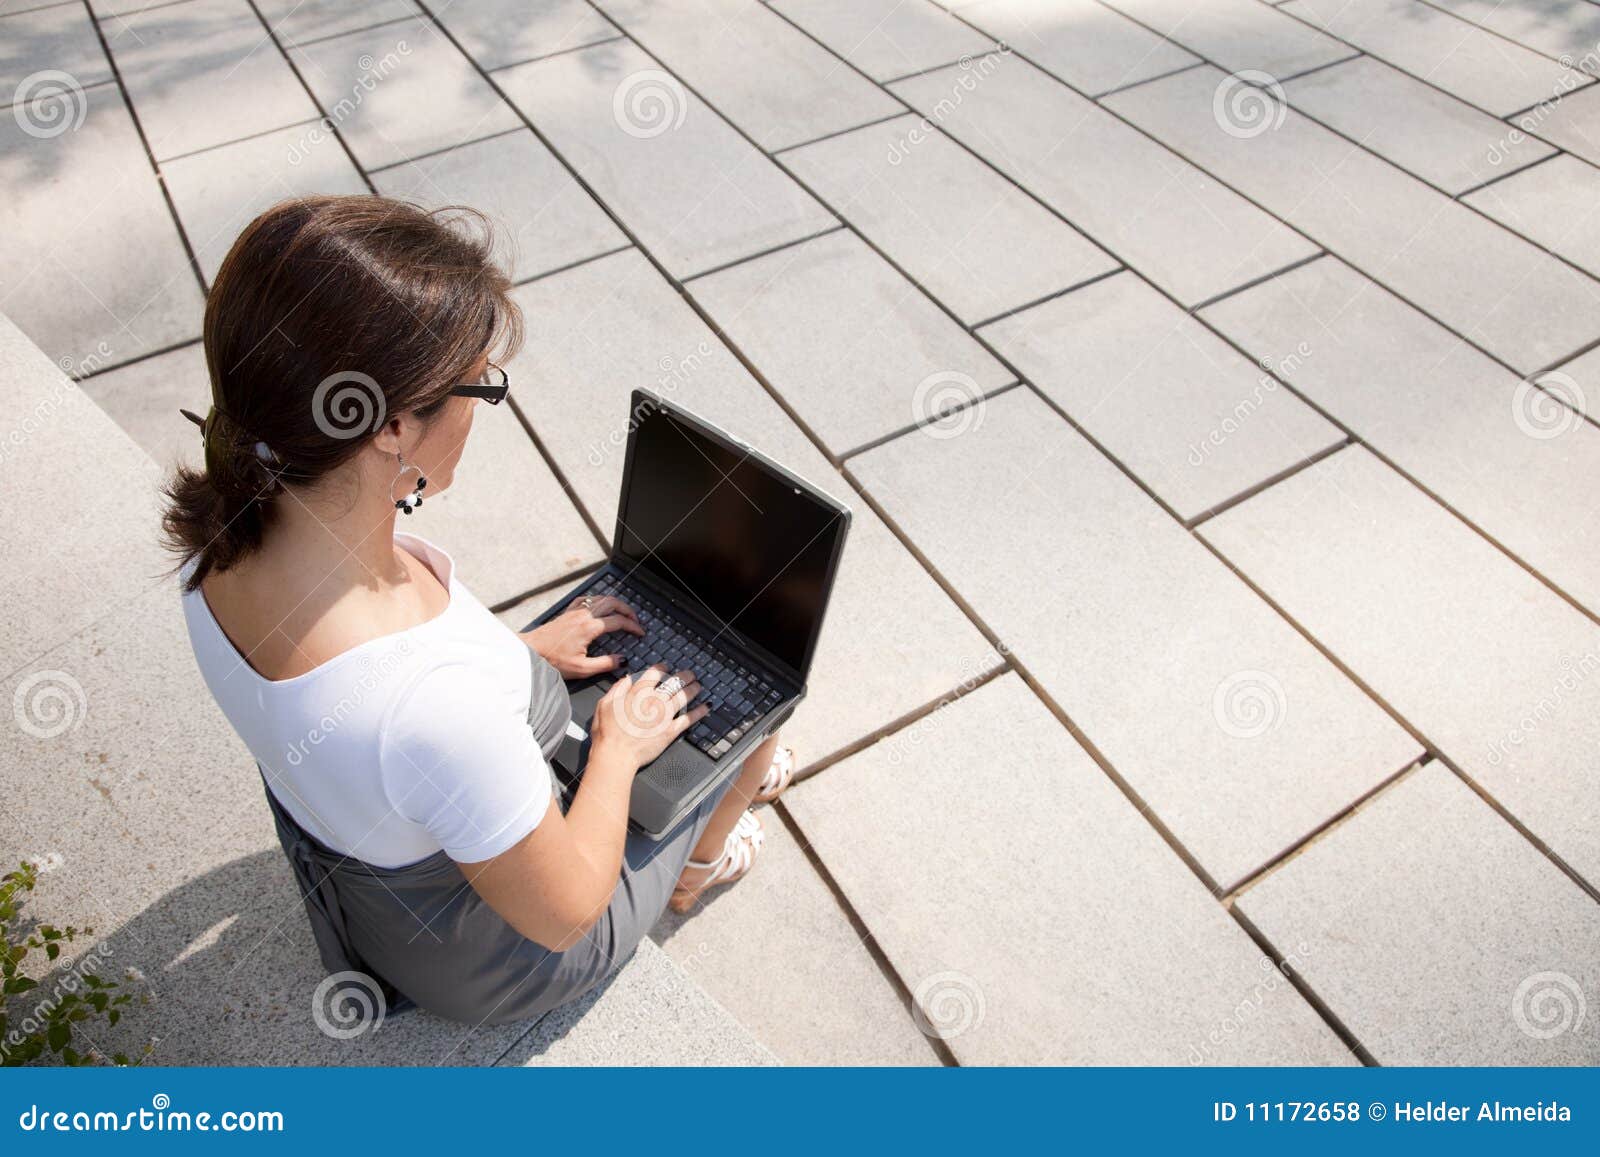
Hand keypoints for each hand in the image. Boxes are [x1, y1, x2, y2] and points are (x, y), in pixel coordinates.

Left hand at [522, 595, 643, 678]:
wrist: (530, 652)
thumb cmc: (552, 660)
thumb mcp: (581, 669)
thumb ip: (605, 664)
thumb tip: (622, 660)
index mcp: (589, 628)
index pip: (618, 621)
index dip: (633, 626)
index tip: (640, 632)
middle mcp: (584, 615)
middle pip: (613, 603)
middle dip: (628, 610)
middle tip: (635, 620)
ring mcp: (575, 611)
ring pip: (601, 598)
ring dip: (615, 603)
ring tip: (622, 613)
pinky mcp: (567, 612)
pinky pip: (587, 599)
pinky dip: (598, 600)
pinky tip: (599, 606)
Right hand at [590, 666, 706, 768]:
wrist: (616, 754)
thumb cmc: (607, 732)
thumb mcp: (605, 704)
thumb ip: (618, 689)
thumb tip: (627, 678)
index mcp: (638, 693)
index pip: (654, 674)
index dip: (662, 668)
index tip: (666, 667)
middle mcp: (654, 701)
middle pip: (674, 682)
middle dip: (684, 676)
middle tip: (690, 673)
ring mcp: (664, 715)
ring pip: (684, 697)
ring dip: (693, 689)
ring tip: (698, 685)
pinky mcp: (670, 731)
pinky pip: (689, 719)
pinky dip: (700, 712)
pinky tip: (706, 706)